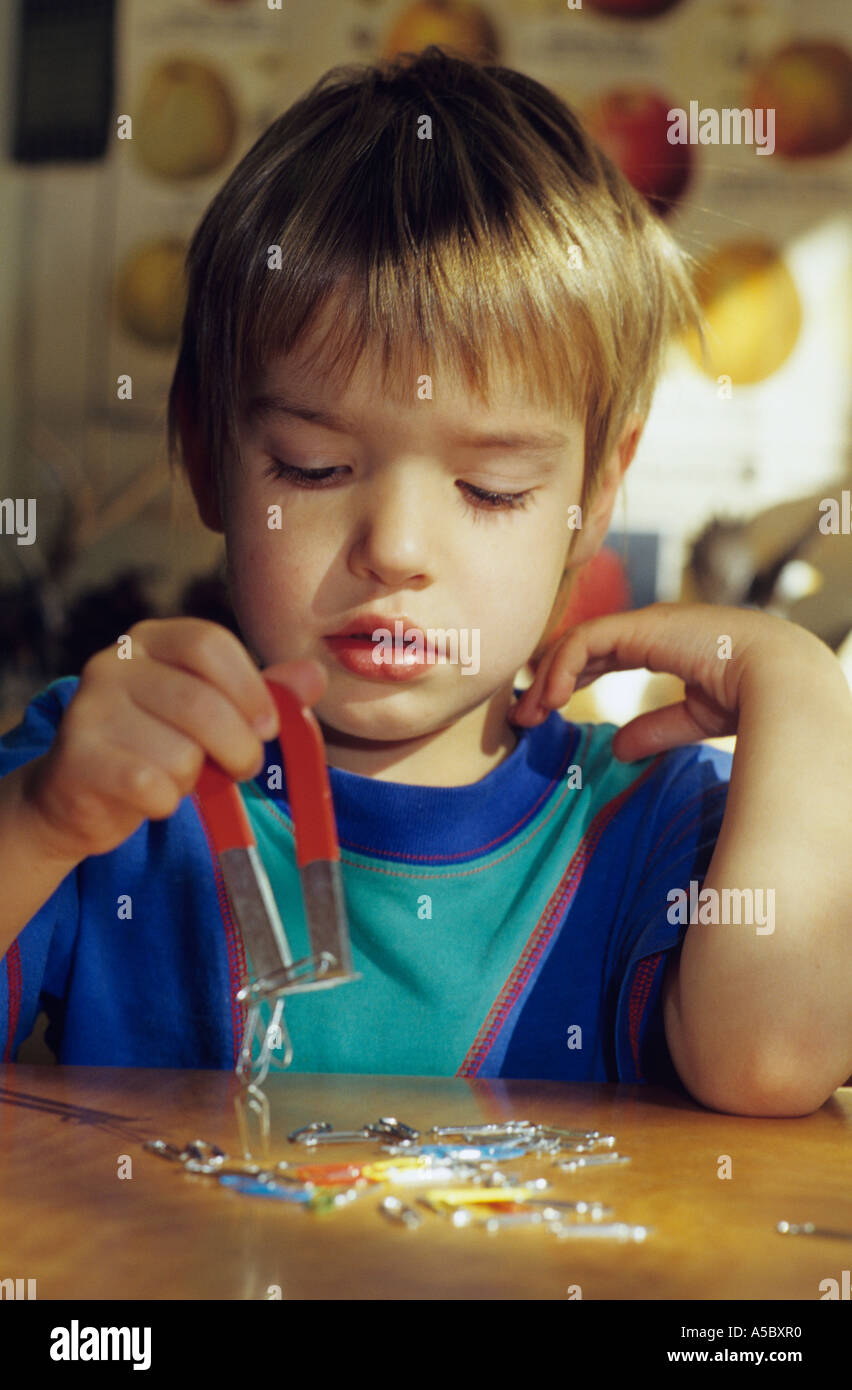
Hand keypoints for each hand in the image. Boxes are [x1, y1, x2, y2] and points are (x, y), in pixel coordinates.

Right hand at [21, 618, 326, 863]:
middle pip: (201, 702)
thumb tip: (315, 675)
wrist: (74, 796)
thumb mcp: (208, 711)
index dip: (250, 688)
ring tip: (179, 777)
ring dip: (195, 779)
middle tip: (241, 766)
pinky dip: (165, 801)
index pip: (209, 643)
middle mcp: (112, 664)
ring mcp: (88, 709)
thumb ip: (260, 693)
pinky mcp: (78, 759)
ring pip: (180, 753)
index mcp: (149, 640)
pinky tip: (152, 797)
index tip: (268, 726)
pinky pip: (151, 786)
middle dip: (238, 746)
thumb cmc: (152, 745)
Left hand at [509, 602, 796, 761]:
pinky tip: (554, 699)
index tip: (547, 714)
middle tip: (523, 717)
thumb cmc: (751, 700)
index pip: (601, 654)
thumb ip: (655, 728)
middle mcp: (650, 627)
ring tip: (530, 714)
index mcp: (664, 643)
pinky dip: (562, 668)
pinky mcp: (640, 626)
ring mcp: (644, 622)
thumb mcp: (693, 720)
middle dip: (547, 680)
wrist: (779, 680)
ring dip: (547, 678)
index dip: (571, 680)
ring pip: (575, 642)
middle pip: (580, 646)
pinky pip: (583, 642)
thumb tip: (618, 747)